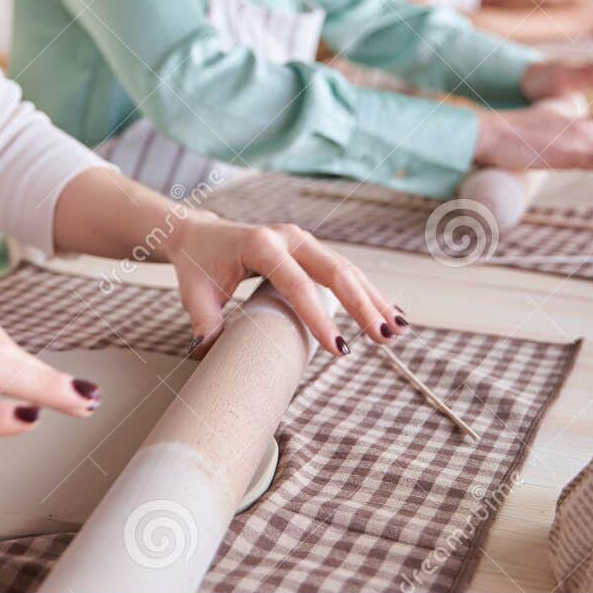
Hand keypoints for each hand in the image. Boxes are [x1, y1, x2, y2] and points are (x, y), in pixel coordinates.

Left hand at [162, 213, 404, 358]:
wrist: (198, 234)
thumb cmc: (197, 266)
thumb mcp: (194, 295)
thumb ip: (205, 325)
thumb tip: (212, 358)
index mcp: (261, 245)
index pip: (296, 285)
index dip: (319, 318)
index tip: (338, 349)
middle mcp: (288, 237)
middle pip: (334, 271)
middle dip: (363, 306)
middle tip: (384, 338)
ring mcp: (302, 240)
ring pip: (347, 270)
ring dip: (373, 300)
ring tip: (398, 330)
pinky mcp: (310, 248)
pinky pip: (344, 270)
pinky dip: (367, 292)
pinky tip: (389, 313)